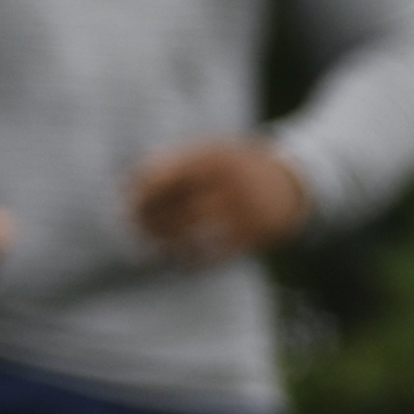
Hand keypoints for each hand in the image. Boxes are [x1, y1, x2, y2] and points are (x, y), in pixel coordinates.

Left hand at [129, 139, 311, 262]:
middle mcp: (227, 182)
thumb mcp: (209, 154)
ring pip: (189, 234)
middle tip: (136, 232)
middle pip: (173, 209)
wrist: (289, 185)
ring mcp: (241, 210)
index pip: (163, 179)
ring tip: (153, 246)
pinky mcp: (252, 235)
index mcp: (213, 156)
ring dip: (165, 244)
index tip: (126, 207)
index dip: (139, 196)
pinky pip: (212, 254)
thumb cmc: (233, 169)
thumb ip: (170, 164)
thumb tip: (123, 185)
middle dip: (149, 225)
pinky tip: (179, 258)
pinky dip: (191, 259)